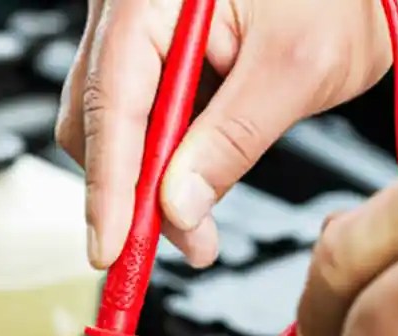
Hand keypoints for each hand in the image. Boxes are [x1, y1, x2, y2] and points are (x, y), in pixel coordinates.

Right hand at [56, 0, 397, 268]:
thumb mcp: (300, 65)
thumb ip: (233, 140)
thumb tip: (178, 207)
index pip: (111, 102)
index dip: (108, 188)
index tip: (112, 249)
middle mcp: (131, 3)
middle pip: (97, 116)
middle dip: (132, 190)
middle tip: (183, 241)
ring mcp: (141, 21)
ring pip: (115, 119)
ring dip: (152, 175)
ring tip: (202, 215)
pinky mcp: (159, 41)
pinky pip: (143, 107)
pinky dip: (167, 150)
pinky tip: (203, 168)